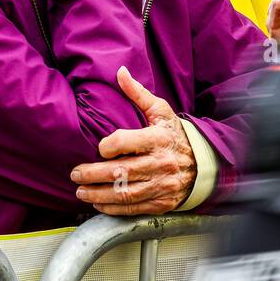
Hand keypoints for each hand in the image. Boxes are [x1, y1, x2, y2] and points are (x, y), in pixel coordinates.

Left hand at [70, 66, 197, 214]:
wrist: (203, 163)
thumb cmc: (175, 135)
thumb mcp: (160, 111)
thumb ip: (137, 94)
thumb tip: (120, 72)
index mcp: (158, 138)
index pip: (125, 142)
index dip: (107, 146)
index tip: (99, 147)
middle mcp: (160, 163)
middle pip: (120, 172)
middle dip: (92, 174)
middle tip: (76, 173)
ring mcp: (162, 185)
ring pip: (124, 194)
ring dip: (97, 194)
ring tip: (80, 191)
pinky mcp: (161, 202)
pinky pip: (132, 209)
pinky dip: (112, 208)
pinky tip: (98, 203)